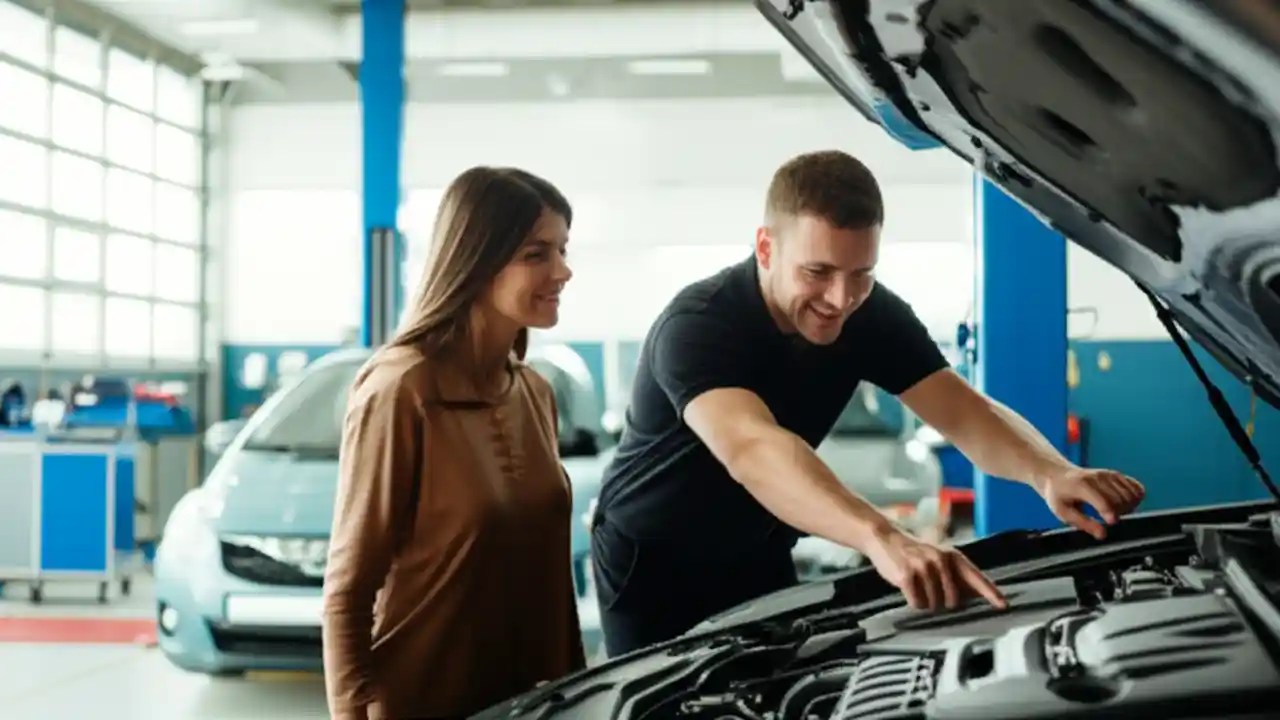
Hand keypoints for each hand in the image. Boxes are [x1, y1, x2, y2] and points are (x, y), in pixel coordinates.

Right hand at [863, 526, 1006, 610]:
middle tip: (930, 589)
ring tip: (917, 585)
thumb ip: (957, 576)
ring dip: (925, 601)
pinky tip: (908, 588)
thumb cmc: (914, 553)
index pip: (977, 578)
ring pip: (933, 604)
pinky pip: (917, 603)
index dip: (991, 593)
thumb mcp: (938, 559)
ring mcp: (923, 567)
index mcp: (952, 556)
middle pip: (953, 601)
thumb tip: (977, 595)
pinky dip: (913, 602)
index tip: (1004, 605)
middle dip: (942, 602)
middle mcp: (941, 559)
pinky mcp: (907, 575)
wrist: (885, 538)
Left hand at [1039, 467, 1144, 539]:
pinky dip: (1136, 498)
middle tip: (1107, 518)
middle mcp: (1098, 477)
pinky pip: (1137, 488)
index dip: (1110, 514)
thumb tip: (1102, 535)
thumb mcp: (1063, 512)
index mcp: (1081, 485)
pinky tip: (1124, 504)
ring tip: (1115, 511)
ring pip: (1131, 494)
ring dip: (1129, 507)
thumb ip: (1084, 523)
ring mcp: (1109, 475)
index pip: (1103, 500)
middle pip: (1120, 499)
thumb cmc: (1060, 495)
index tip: (1111, 522)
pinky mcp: (1117, 475)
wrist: (1059, 476)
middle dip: (1119, 513)